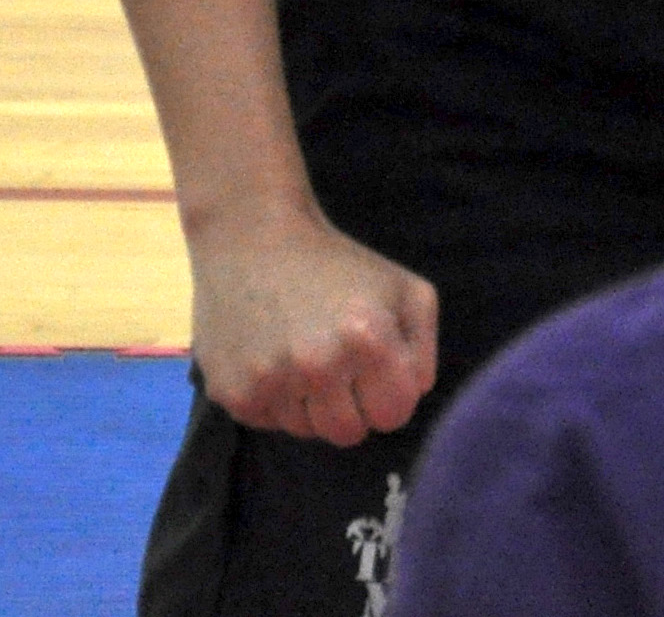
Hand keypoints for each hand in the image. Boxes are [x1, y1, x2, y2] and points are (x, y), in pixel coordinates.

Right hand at [188, 202, 437, 444]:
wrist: (253, 240)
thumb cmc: (339, 264)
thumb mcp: (404, 288)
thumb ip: (422, 347)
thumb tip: (414, 395)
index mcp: (366, 339)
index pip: (393, 414)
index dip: (391, 398)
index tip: (380, 378)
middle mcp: (316, 365)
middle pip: (349, 433)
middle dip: (354, 409)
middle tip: (343, 372)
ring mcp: (269, 383)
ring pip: (308, 431)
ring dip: (313, 406)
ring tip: (306, 358)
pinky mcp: (230, 393)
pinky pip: (270, 423)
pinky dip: (278, 401)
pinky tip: (275, 359)